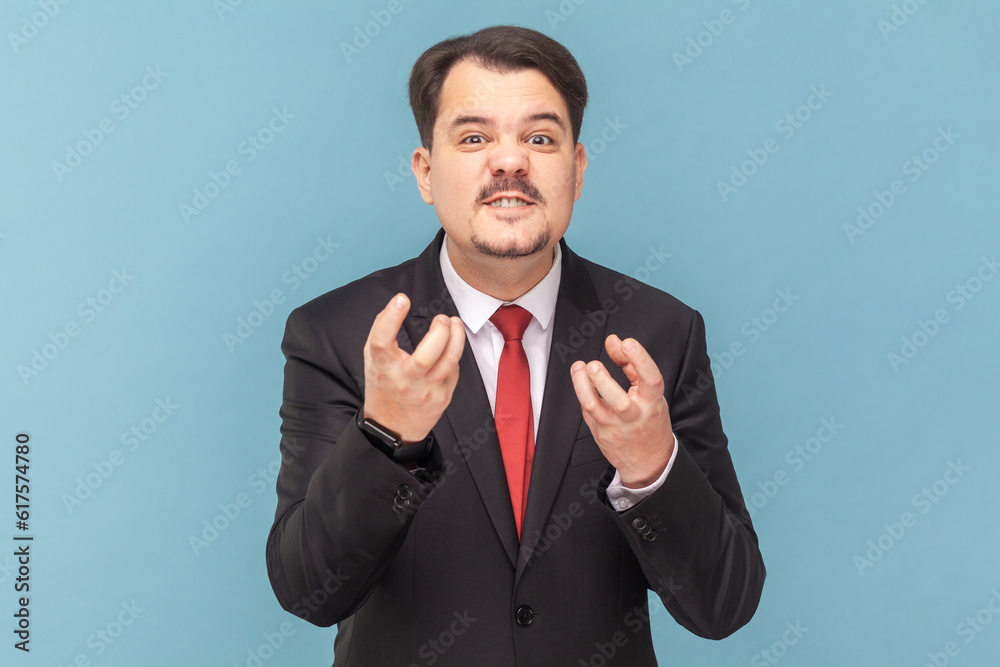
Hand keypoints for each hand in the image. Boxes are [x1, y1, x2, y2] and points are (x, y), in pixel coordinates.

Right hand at [363, 294, 465, 442]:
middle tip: (442, 319)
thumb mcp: (372, 361)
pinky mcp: (442, 397)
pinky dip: (453, 355)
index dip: (391, 318)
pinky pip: (454, 370)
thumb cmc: (383, 387)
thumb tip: (395, 304)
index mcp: (383, 367)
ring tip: (455, 323)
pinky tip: (449, 349)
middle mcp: (404, 380)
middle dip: (440, 330)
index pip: (382, 341)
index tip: (402, 299)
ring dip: (457, 337)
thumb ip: (380, 332)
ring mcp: (425, 391)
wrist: (392, 428)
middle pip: (427, 355)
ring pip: (449, 361)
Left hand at [570, 334, 673, 487]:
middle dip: (602, 380)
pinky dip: (583, 394)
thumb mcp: (648, 392)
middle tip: (592, 365)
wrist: (649, 460)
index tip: (628, 343)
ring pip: (593, 407)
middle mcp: (634, 416)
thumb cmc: (649, 421)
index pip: (651, 379)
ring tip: (579, 368)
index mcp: (652, 402)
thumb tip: (614, 341)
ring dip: (581, 385)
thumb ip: (631, 364)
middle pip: (617, 399)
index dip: (640, 359)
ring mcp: (615, 427)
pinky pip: (587, 412)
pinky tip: (584, 385)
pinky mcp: (600, 433)